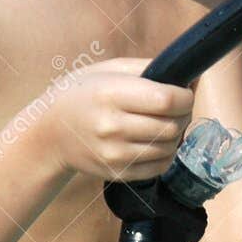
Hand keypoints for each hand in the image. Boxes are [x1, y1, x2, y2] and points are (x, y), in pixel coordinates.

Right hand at [46, 58, 194, 182]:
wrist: (50, 132)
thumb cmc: (82, 94)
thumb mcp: (108, 70)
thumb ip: (149, 69)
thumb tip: (191, 75)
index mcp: (111, 94)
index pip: (167, 100)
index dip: (185, 97)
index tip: (183, 93)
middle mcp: (112, 126)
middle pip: (172, 126)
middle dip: (183, 115)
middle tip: (177, 108)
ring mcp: (115, 153)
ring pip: (169, 147)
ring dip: (175, 135)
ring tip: (165, 123)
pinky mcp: (117, 172)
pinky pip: (159, 167)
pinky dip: (166, 154)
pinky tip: (156, 142)